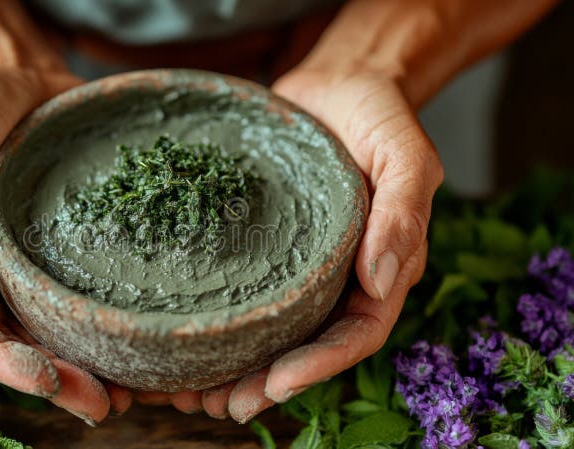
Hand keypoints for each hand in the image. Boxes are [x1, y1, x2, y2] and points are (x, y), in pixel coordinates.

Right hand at [0, 0, 130, 423]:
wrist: (21, 78)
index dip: (9, 366)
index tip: (51, 383)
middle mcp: (1, 277)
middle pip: (25, 346)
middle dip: (63, 383)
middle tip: (106, 405)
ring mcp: (43, 266)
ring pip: (64, 332)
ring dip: (96, 368)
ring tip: (135, 393)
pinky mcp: (83, 248)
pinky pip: (97, 294)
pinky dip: (120, 325)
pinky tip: (151, 342)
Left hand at [192, 65, 442, 421]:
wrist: (337, 84)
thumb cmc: (379, 115)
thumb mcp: (406, 156)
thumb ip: (403, 216)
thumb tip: (384, 283)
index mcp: (378, 268)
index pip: (355, 334)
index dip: (318, 366)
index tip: (275, 387)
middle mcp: (337, 276)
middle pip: (304, 345)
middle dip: (265, 382)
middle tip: (221, 406)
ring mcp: (296, 263)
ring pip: (267, 329)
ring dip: (232, 366)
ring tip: (191, 394)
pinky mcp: (259, 245)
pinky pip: (237, 288)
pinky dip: (213, 320)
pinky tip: (178, 338)